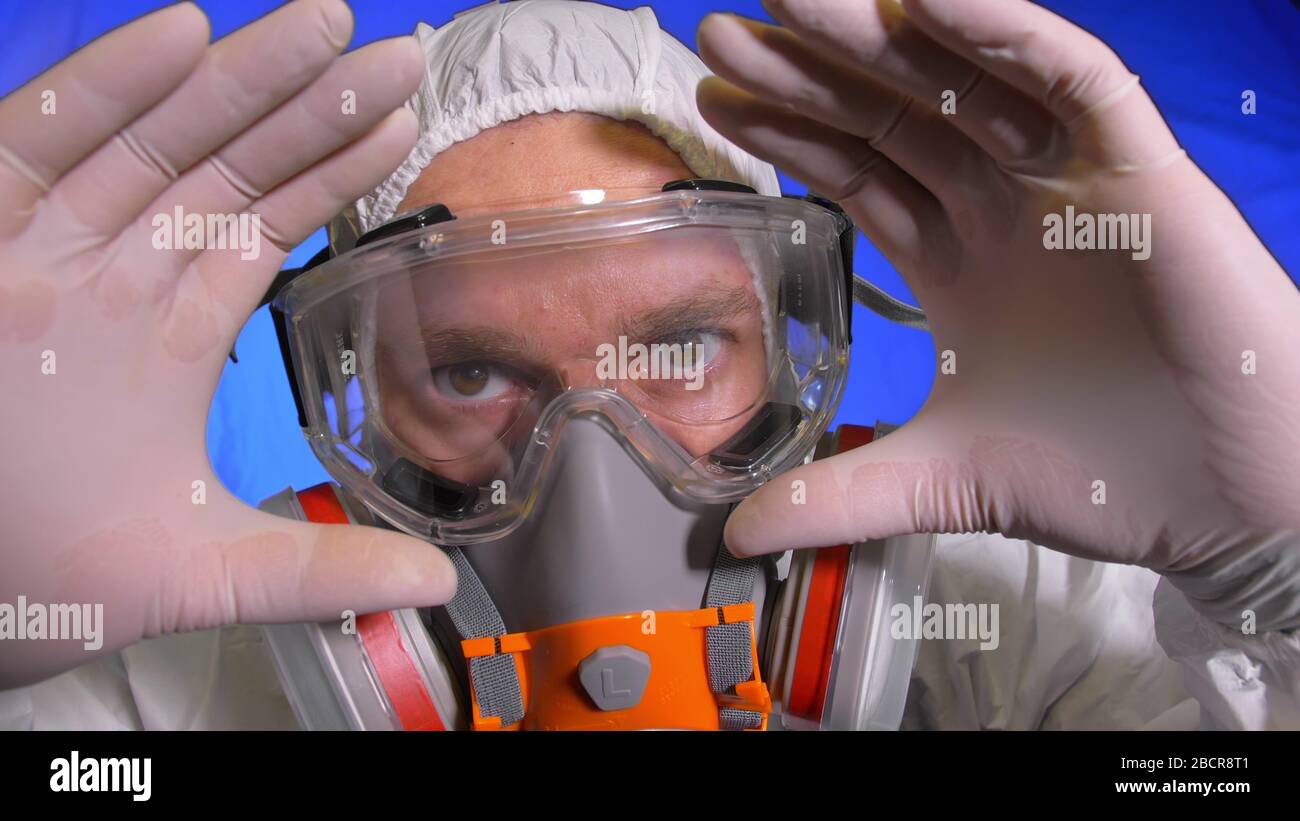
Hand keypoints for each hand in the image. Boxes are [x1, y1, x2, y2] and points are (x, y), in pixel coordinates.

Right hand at [0, 0, 454, 688]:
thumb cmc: (47, 581)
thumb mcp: (205, 571)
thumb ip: (320, 568)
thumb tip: (435, 585)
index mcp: (165, 332)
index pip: (264, 228)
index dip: (332, 173)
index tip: (402, 124)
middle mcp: (108, 277)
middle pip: (222, 168)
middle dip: (307, 107)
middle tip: (398, 52)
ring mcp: (39, 251)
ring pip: (149, 143)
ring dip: (234, 82)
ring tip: (323, 27)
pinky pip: (32, 145)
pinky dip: (99, 91)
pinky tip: (178, 36)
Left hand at [696, 0, 1299, 619]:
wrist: (1225, 504)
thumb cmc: (1103, 476)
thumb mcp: (938, 479)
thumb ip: (837, 497)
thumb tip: (739, 536)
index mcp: (956, 259)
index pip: (856, 175)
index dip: (788, 137)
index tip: (714, 105)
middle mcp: (1003, 206)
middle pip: (889, 115)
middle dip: (805, 73)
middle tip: (720, 37)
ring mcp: (1068, 181)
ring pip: (961, 82)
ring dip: (877, 34)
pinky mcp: (1137, 172)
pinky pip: (1070, 79)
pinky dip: (1002, 34)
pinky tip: (927, 2)